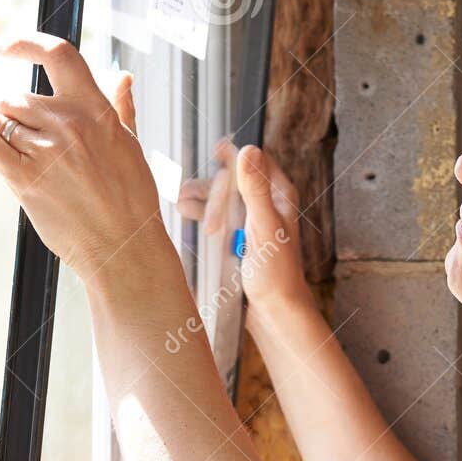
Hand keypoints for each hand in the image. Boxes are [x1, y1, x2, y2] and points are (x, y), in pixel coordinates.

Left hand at [0, 34, 170, 287]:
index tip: (9, 47)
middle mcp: (69, 124)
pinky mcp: (25, 179)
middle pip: (18, 96)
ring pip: (2, 119)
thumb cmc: (132, 201)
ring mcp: (45, 151)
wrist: (125, 247)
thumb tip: (124, 79)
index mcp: (96, 110)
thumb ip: (121, 107)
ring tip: (26, 156)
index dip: (27, 43)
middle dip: (16, 113)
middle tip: (28, 137)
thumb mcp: (132, 145)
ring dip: (4, 131)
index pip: (58, 55)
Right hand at [178, 139, 308, 316]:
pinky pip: (219, 217)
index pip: (255, 162)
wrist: (275, 311)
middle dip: (212, 190)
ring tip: (181, 204)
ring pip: (223, 199)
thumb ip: (255, 189)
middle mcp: (267, 204)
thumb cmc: (276, 274)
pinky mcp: (240, 237)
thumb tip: (247, 149)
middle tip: (199, 209)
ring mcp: (252, 221)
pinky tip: (186, 213)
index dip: (234, 157)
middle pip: (233, 181)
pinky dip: (203, 213)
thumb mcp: (264, 227)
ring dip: (202, 199)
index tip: (214, 150)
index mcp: (280, 196)